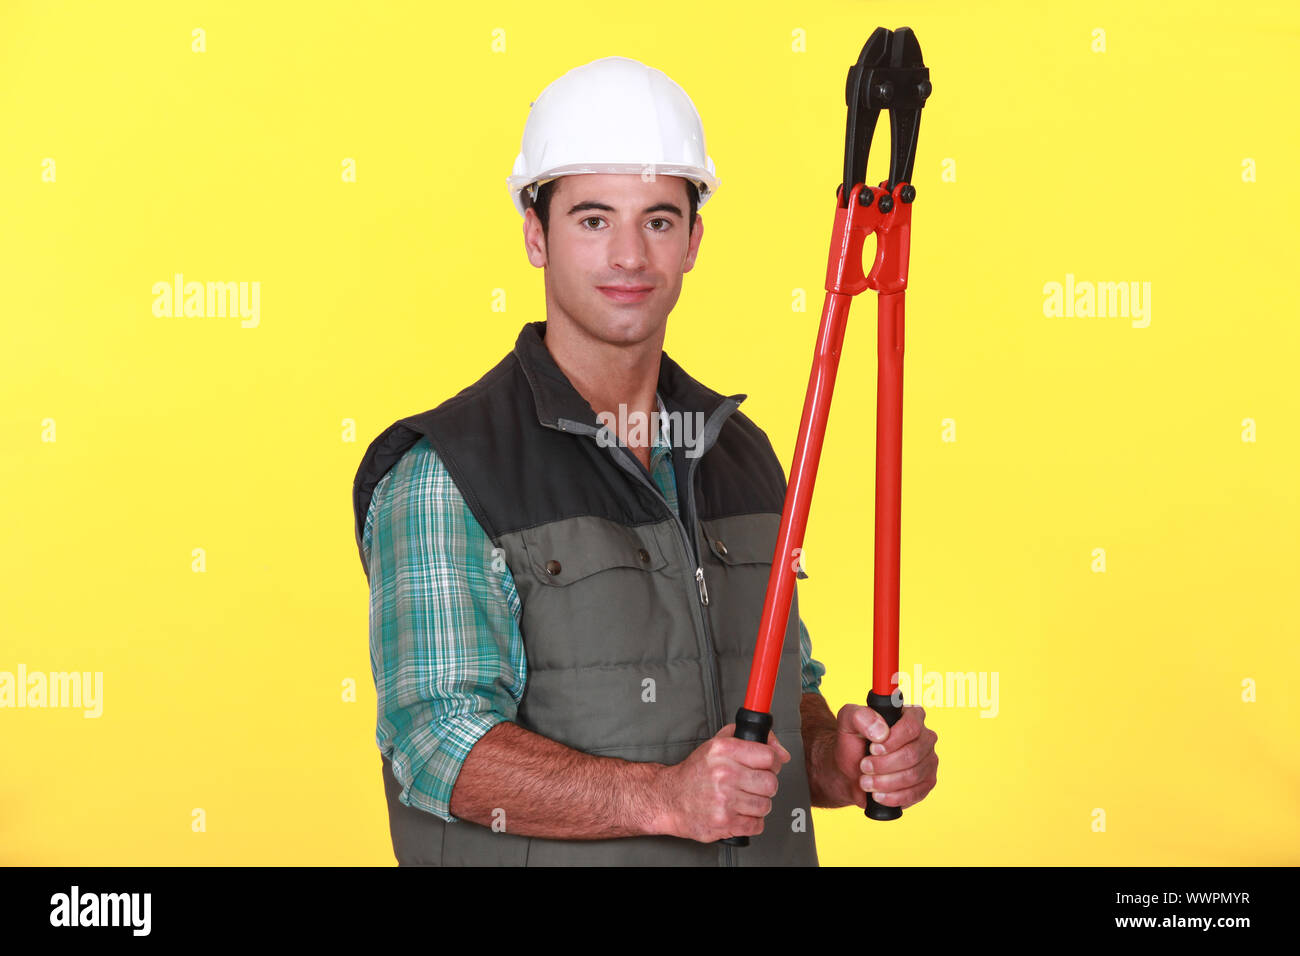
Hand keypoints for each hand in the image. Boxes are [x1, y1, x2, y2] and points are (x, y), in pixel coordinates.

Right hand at [660, 723, 790, 842]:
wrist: (670, 799)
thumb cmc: (696, 773)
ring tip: (742, 799)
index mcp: (723, 750)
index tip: (766, 767)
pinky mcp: (725, 822)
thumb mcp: (718, 743)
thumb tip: (781, 750)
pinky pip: (756, 824)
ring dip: (757, 805)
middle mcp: (724, 773)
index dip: (772, 763)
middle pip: (771, 783)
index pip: (769, 756)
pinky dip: (751, 822)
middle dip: (765, 786)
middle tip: (753, 785)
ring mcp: (724, 799)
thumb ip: (750, 738)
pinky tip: (738, 813)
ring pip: (766, 805)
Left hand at [832, 703, 936, 810]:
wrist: (849, 772)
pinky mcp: (926, 783)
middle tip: (864, 766)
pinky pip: (915, 793)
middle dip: (883, 764)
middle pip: (912, 754)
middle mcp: (924, 737)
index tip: (872, 749)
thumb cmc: (852, 743)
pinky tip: (877, 795)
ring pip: (913, 775)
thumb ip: (860, 716)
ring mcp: (927, 761)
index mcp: (910, 716)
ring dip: (885, 782)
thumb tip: (881, 731)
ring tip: (866, 781)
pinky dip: (892, 797)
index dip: (892, 740)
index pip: (912, 726)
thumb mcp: (847, 722)